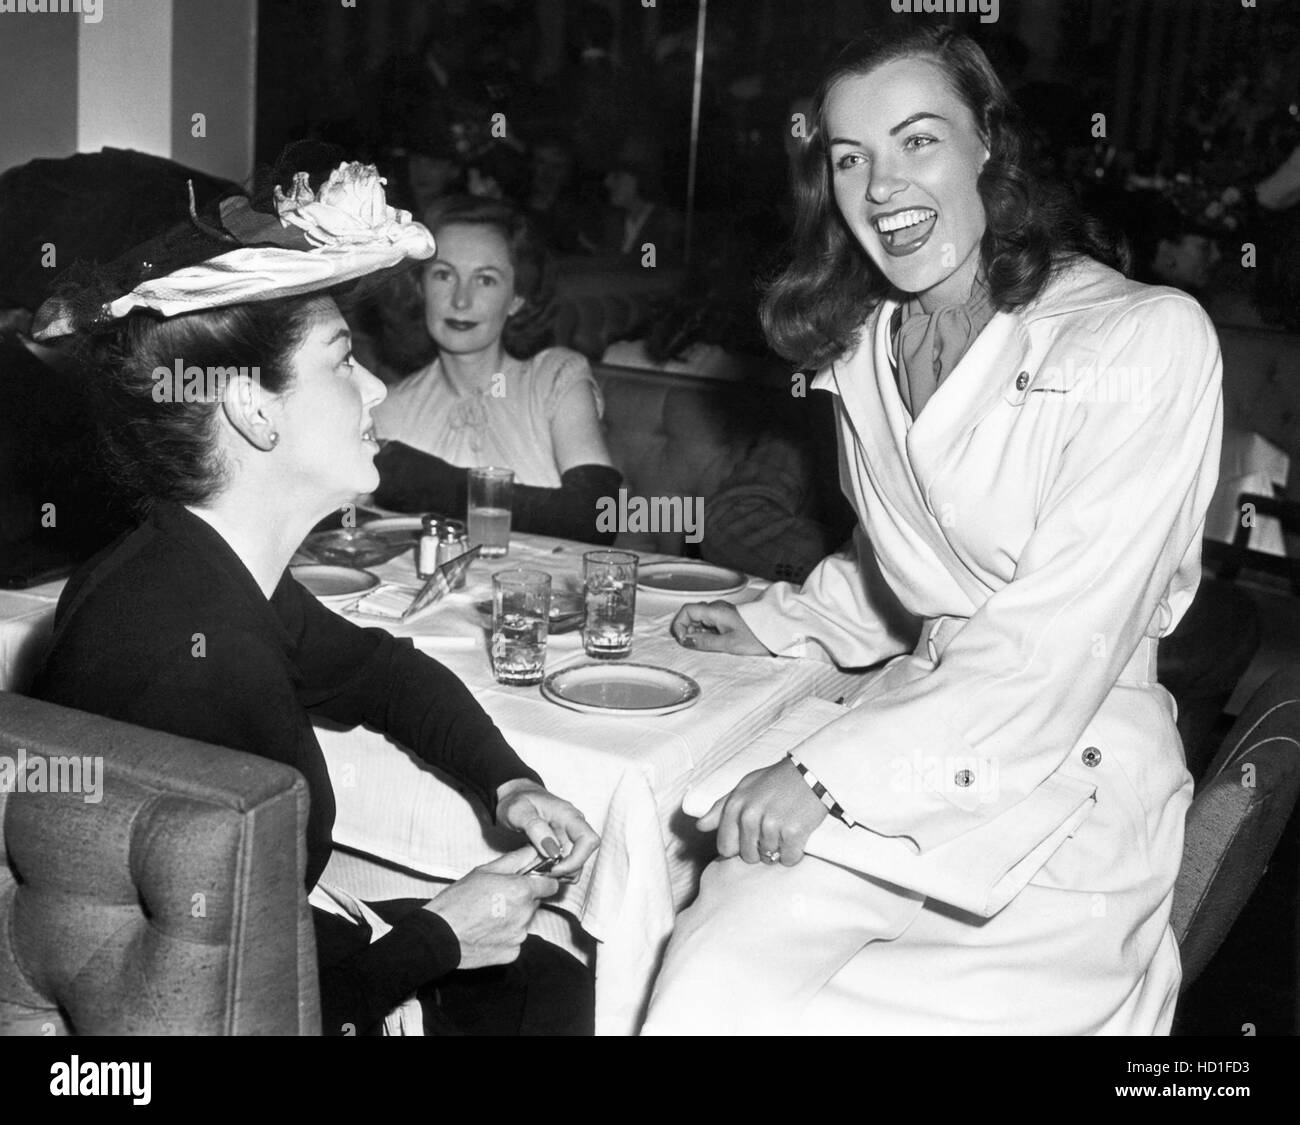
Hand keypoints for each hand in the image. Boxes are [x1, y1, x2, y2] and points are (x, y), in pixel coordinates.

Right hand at [423, 847, 556, 969]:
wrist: (439, 936)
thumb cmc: (457, 901)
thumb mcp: (483, 871)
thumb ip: (514, 860)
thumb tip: (533, 851)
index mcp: (521, 891)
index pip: (551, 885)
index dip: (542, 881)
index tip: (532, 882)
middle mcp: (525, 914)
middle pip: (534, 902)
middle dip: (522, 898)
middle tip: (498, 898)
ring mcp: (520, 935)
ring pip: (525, 921)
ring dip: (514, 917)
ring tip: (488, 915)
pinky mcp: (512, 953)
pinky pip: (515, 940)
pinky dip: (505, 936)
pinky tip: (487, 931)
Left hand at [495, 779, 600, 879]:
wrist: (514, 796)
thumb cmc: (516, 800)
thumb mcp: (518, 811)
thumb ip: (535, 828)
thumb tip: (553, 851)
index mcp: (568, 815)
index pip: (588, 840)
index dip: (577, 859)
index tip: (554, 868)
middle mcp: (573, 827)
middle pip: (584, 856)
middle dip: (565, 870)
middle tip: (541, 873)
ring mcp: (568, 838)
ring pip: (576, 863)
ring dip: (560, 873)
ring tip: (538, 871)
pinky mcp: (562, 847)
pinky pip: (566, 864)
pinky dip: (556, 872)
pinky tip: (539, 869)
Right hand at [670, 601, 769, 654]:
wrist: (776, 632)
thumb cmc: (756, 636)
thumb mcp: (728, 644)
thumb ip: (705, 642)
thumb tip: (687, 641)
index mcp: (715, 611)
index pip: (687, 611)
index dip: (680, 624)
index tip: (682, 639)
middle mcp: (717, 608)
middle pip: (692, 614)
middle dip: (687, 629)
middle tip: (692, 645)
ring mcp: (722, 613)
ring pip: (700, 619)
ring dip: (696, 632)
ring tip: (705, 645)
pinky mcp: (727, 618)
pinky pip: (709, 623)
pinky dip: (705, 633)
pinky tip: (713, 643)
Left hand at [698, 758, 828, 865]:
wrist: (811, 773)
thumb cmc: (776, 780)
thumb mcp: (745, 787)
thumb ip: (720, 808)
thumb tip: (700, 826)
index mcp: (736, 805)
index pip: (725, 847)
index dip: (737, 847)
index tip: (749, 839)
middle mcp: (750, 816)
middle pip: (747, 856)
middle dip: (759, 850)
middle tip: (771, 832)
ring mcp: (772, 825)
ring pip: (768, 858)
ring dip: (777, 849)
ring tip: (784, 829)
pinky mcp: (793, 832)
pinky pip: (788, 859)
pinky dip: (793, 853)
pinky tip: (796, 837)